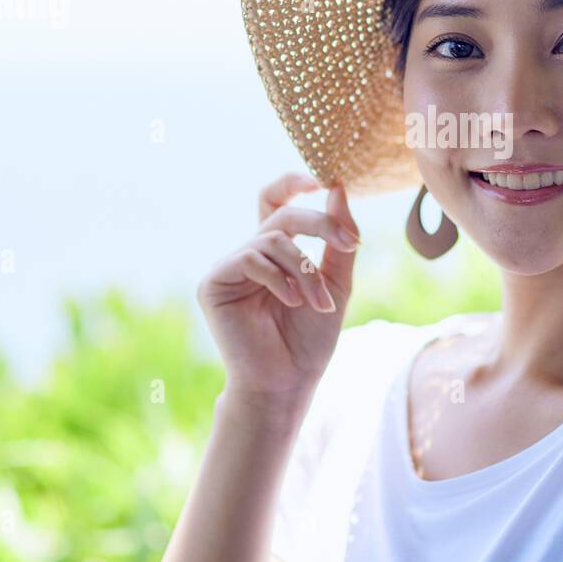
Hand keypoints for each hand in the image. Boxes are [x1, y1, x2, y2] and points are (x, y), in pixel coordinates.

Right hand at [196, 171, 360, 403]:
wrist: (288, 381)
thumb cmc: (310, 339)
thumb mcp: (336, 284)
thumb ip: (337, 240)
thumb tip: (338, 189)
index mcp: (274, 251)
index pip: (276, 200)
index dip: (294, 182)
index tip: (325, 180)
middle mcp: (249, 253)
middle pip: (282, 213)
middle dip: (320, 224)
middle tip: (349, 243)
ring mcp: (229, 267)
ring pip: (273, 238)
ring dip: (305, 269)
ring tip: (319, 302)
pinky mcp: (213, 283)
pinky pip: (251, 257)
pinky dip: (279, 277)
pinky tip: (291, 302)